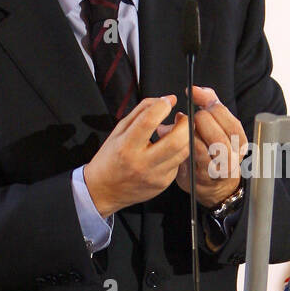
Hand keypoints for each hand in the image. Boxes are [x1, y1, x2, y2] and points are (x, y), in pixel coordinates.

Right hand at [83, 96, 187, 215]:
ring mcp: (154, 176)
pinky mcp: (162, 184)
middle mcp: (142, 163)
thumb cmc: (110, 158)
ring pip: (182, 152)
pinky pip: (177, 164)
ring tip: (179, 131)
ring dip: (185, 137)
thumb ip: (142, 111)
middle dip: (185, 124)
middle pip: (176, 141)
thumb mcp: (119, 130)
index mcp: (126, 146)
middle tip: (183, 118)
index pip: (149, 121)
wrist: (104, 190)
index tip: (168, 102)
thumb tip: (168, 99)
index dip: (162, 106)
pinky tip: (169, 150)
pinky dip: (177, 153)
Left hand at [157, 85, 248, 208]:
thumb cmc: (213, 151)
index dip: (208, 100)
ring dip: (193, 133)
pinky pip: (195, 157)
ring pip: (209, 146)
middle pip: (220, 132)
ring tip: (184, 127)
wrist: (214, 186)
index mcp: (239, 139)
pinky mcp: (204, 176)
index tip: (193, 92)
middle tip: (191, 116)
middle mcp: (234, 154)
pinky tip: (180, 140)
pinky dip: (186, 145)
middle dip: (202, 120)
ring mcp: (220, 168)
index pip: (228, 116)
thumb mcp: (216, 126)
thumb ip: (208, 105)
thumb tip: (194, 90)